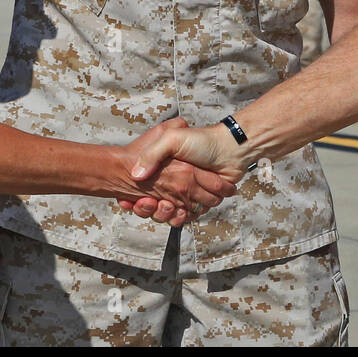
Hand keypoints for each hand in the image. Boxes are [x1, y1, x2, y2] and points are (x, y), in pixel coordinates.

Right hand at [113, 119, 238, 225]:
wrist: (229, 149)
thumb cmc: (203, 141)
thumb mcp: (171, 138)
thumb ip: (152, 153)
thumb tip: (136, 175)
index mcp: (164, 168)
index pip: (141, 187)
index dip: (133, 196)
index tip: (128, 199)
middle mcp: (172, 183)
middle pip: (151, 204)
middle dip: (146, 208)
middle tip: (146, 201)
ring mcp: (185, 195)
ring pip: (166, 214)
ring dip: (161, 214)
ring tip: (162, 205)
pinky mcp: (198, 204)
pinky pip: (184, 217)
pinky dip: (179, 218)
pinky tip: (177, 211)